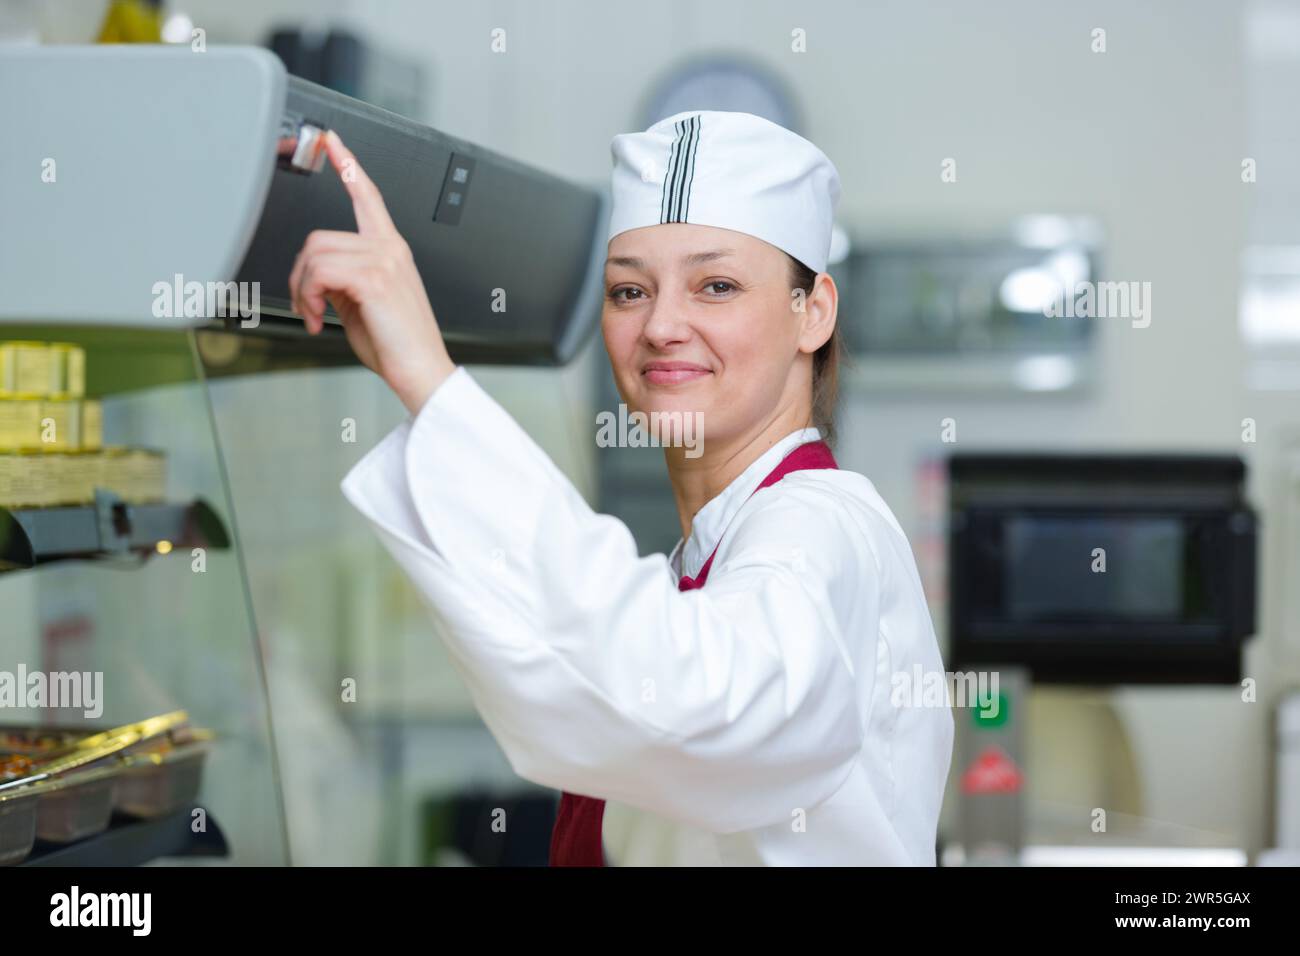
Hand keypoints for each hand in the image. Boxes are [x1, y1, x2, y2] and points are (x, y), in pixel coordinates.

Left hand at [289, 130, 455, 414]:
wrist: (422, 372)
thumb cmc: (397, 346)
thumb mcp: (362, 305)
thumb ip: (342, 280)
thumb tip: (316, 275)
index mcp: (391, 250)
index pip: (369, 197)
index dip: (350, 166)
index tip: (334, 142)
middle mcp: (389, 248)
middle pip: (319, 236)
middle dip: (299, 274)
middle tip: (305, 305)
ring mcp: (384, 260)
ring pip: (315, 254)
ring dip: (302, 289)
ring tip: (313, 315)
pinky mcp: (375, 278)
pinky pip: (320, 272)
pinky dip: (308, 296)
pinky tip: (317, 318)